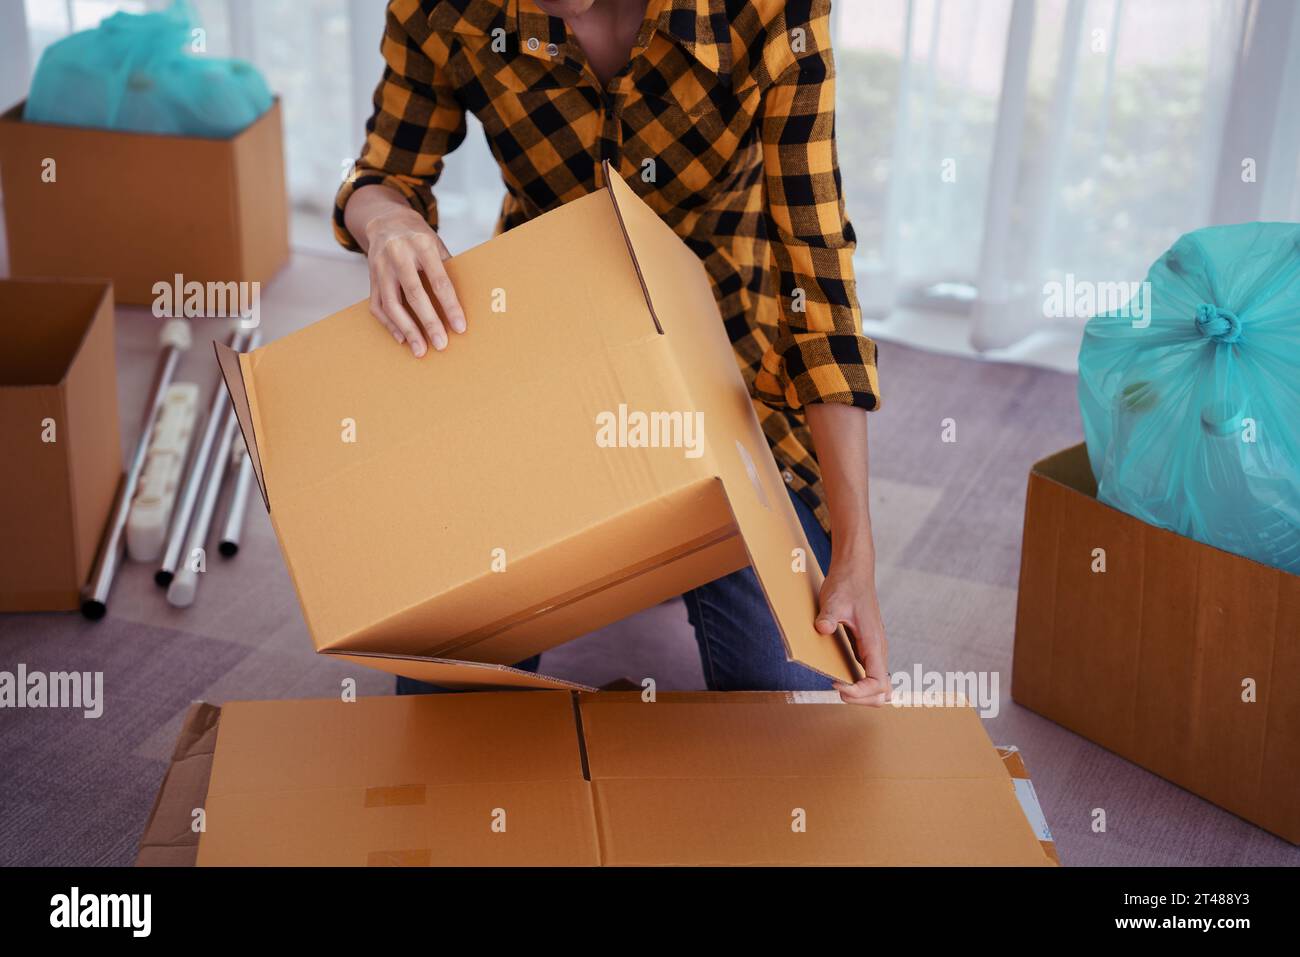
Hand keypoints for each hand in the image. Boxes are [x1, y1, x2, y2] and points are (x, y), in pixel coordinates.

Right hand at [363, 206, 465, 356]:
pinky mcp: (370, 277)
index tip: (460, 327)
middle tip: (441, 344)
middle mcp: (398, 254)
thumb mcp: (437, 244)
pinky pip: (377, 306)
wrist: (387, 221)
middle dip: (429, 322)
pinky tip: (402, 338)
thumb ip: (447, 270)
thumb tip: (462, 304)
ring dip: (407, 330)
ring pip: (391, 304)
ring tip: (420, 350)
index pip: (439, 280)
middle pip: (414, 294)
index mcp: (422, 243)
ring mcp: (380, 266)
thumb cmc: (419, 238)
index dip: (450, 305)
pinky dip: (389, 325)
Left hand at [815, 560, 889, 705]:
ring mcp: (874, 650)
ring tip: (840, 687)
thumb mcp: (833, 600)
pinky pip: (870, 675)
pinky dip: (859, 684)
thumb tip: (823, 629)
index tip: (837, 685)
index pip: (878, 683)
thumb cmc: (846, 585)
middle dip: (861, 699)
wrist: (854, 571)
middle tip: (837, 689)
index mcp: (874, 643)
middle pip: (883, 692)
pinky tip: (840, 677)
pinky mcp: (867, 648)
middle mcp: (878, 650)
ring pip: (879, 687)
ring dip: (862, 694)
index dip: (859, 692)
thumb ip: (828, 616)